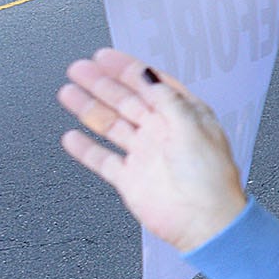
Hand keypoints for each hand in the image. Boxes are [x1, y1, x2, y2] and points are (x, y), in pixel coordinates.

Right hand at [57, 50, 248, 252]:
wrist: (203, 222)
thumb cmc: (210, 178)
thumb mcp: (192, 128)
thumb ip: (167, 100)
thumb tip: (148, 74)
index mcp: (185, 116)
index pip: (152, 85)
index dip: (128, 69)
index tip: (104, 56)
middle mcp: (164, 132)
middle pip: (126, 101)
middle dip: (102, 83)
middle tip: (78, 68)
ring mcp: (146, 154)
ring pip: (111, 125)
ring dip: (89, 108)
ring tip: (68, 92)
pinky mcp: (131, 179)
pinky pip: (104, 159)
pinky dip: (86, 149)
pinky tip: (72, 137)